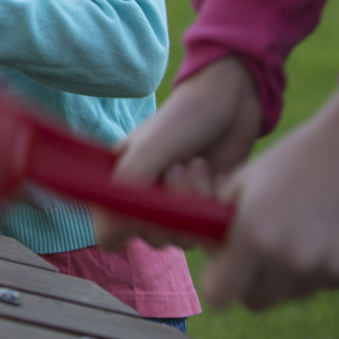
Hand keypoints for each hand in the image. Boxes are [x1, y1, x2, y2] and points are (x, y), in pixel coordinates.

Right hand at [93, 55, 261, 249]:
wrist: (229, 103)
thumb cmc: (182, 118)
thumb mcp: (149, 148)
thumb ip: (127, 185)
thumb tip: (113, 233)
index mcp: (119, 184)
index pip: (109, 232)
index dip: (126, 226)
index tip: (146, 203)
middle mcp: (144, 199)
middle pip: (151, 236)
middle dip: (169, 205)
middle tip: (179, 167)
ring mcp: (175, 205)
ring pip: (182, 234)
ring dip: (193, 199)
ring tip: (198, 165)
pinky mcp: (203, 208)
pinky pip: (208, 229)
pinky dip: (214, 203)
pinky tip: (219, 177)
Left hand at [202, 87, 338, 309]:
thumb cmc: (292, 158)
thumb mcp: (241, 183)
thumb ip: (218, 225)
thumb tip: (209, 256)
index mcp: (254, 236)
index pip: (220, 295)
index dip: (218, 283)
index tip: (223, 267)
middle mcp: (290, 260)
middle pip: (254, 300)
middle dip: (248, 281)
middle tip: (254, 252)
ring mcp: (326, 269)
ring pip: (290, 294)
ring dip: (283, 275)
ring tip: (293, 231)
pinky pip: (322, 283)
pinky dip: (317, 268)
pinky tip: (324, 230)